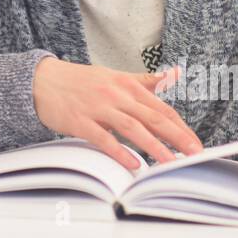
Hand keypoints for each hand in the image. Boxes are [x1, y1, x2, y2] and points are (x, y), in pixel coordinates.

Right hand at [33, 57, 203, 171]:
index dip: (180, 126)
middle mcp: (115, 94)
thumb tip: (174, 74)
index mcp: (127, 84)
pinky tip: (133, 163)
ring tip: (170, 162)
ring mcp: (98, 107)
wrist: (42, 80)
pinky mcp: (80, 121)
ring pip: (132, 128)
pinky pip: (103, 138)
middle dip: (177, 137)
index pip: (161, 108)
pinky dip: (119, 151)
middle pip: (152, 118)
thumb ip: (145, 80)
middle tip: (194, 153)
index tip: (195, 142)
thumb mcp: (115, 76)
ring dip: (154, 147)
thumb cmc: (80, 81)